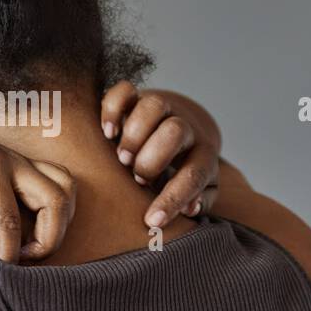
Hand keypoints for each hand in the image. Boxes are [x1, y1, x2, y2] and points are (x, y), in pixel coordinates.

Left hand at [0, 103, 75, 262]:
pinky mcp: (16, 165)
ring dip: (59, 220)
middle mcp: (9, 160)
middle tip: (22, 260)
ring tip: (30, 246)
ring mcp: (16, 160)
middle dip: (49, 238)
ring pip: (63, 187)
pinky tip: (28, 229)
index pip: (9, 218)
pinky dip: (54, 208)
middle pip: (55, 199)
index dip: (8, 251)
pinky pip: (53, 182)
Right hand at [101, 82, 220, 228]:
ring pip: (153, 106)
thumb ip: (199, 200)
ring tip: (121, 157)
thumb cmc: (185, 169)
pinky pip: (125, 90)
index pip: (194, 175)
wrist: (184, 126)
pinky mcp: (137, 97)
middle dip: (151, 158)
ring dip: (134, 134)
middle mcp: (185, 128)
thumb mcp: (201, 188)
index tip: (152, 220)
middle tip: (137, 177)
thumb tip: (190, 208)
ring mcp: (162, 109)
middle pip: (174, 132)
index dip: (173, 199)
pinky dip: (113, 109)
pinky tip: (107, 132)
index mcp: (203, 154)